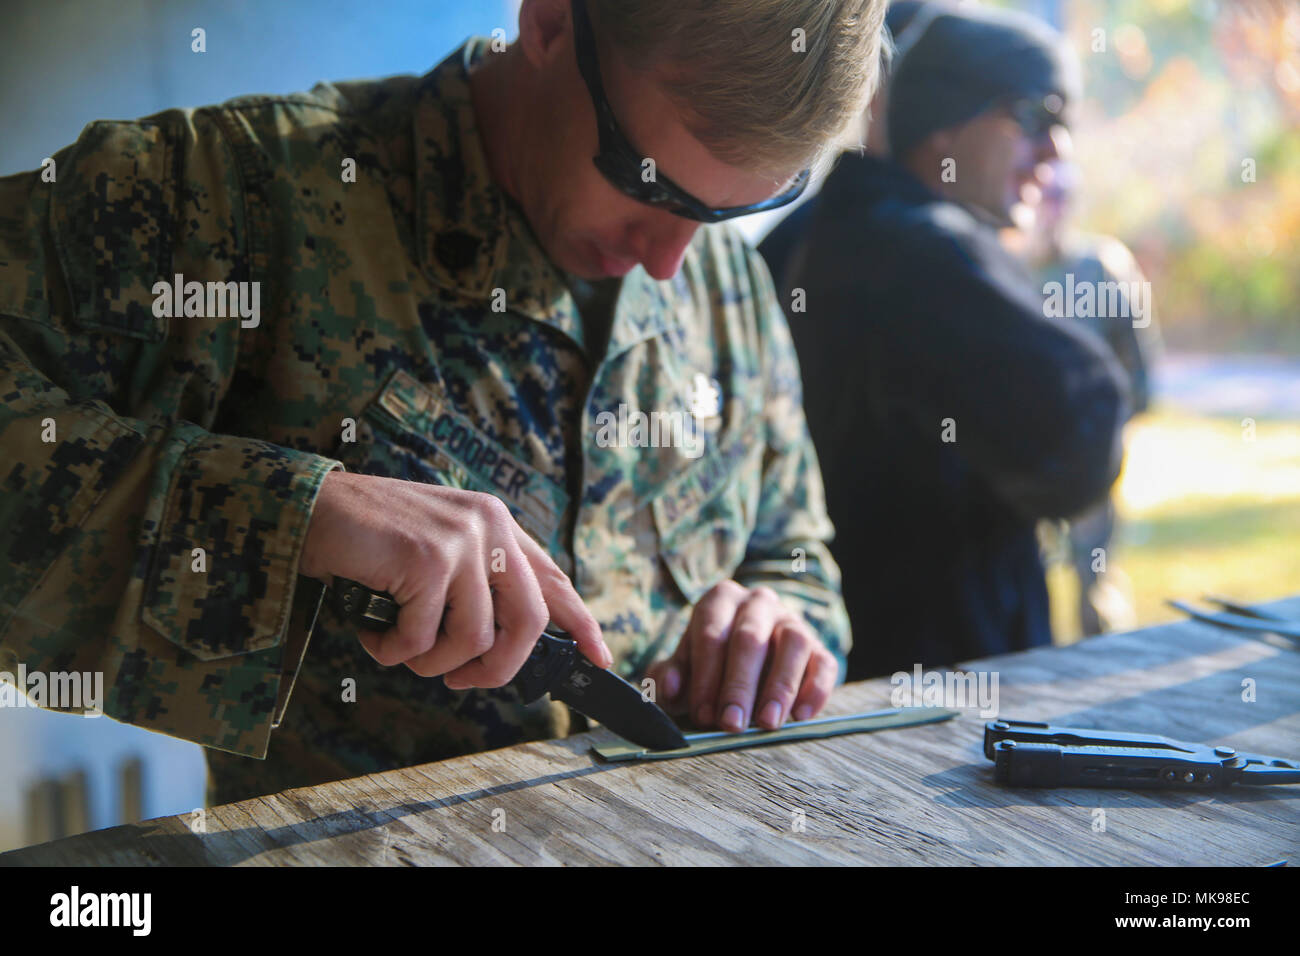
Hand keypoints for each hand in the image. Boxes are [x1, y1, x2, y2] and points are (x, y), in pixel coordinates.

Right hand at [300, 471, 610, 686]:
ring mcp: (461, 539)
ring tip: (398, 645)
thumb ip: (474, 583)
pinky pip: (424, 638)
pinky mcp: (428, 559)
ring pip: (473, 639)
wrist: (310, 510)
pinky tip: (374, 632)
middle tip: (460, 680)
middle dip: (497, 667)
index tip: (599, 657)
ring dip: (430, 661)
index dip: (581, 622)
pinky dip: (394, 651)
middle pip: (527, 621)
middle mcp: (488, 524)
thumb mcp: (437, 551)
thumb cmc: (368, 540)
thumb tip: (499, 647)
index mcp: (496, 522)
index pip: (553, 578)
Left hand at [645, 581, 836, 732]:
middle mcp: (758, 602)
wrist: (746, 660)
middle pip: (750, 638)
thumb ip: (670, 677)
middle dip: (739, 685)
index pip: (711, 634)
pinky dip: (815, 690)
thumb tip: (670, 688)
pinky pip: (824, 664)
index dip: (706, 676)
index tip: (703, 714)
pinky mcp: (819, 646)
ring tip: (767, 722)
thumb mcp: (684, 667)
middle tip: (732, 724)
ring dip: (780, 687)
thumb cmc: (709, 663)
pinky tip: (800, 716)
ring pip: (794, 644)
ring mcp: (792, 621)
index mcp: (720, 599)